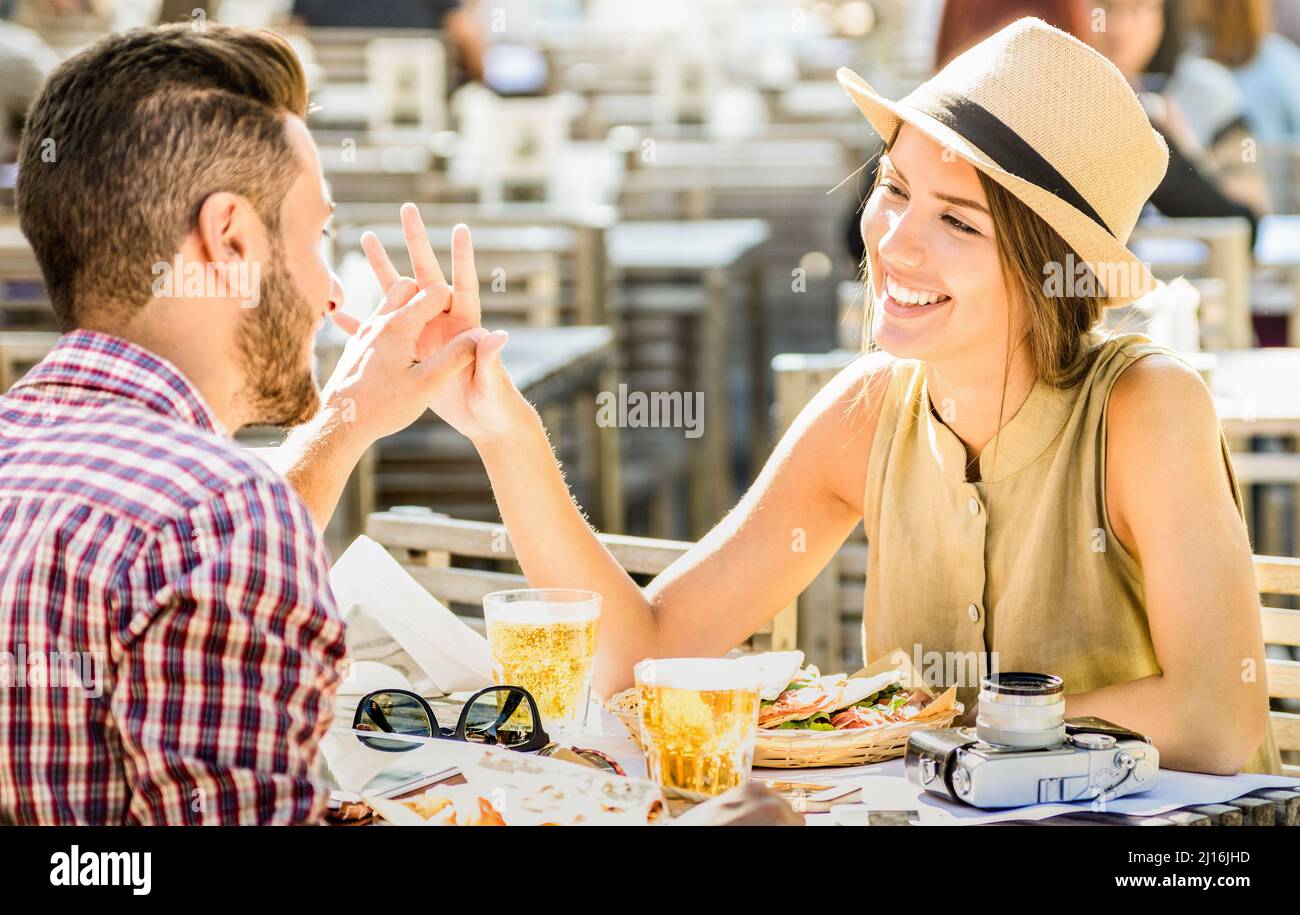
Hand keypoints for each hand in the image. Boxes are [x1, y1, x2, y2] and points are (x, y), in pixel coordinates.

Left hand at [320, 276, 486, 441]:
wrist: (338, 425)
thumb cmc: (384, 407)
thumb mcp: (428, 384)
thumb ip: (456, 356)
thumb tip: (482, 335)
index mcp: (400, 326)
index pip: (434, 293)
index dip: (452, 301)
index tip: (460, 316)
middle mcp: (379, 322)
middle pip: (406, 287)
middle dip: (427, 294)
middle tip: (443, 314)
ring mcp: (364, 334)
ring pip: (388, 303)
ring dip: (408, 306)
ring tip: (422, 321)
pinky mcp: (356, 348)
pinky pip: (374, 323)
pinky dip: (389, 324)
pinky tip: (389, 336)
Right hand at [351, 204, 530, 443]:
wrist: (483, 420)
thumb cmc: (495, 403)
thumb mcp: (492, 384)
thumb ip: (491, 360)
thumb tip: (499, 335)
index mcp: (467, 323)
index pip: (464, 284)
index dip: (462, 257)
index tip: (460, 227)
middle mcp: (444, 320)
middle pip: (427, 275)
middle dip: (417, 242)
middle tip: (408, 209)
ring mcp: (424, 332)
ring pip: (399, 293)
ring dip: (382, 267)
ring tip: (367, 236)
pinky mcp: (409, 350)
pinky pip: (378, 333)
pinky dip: (359, 322)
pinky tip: (338, 308)